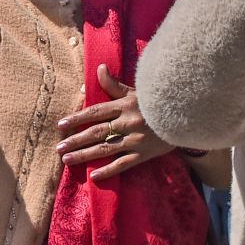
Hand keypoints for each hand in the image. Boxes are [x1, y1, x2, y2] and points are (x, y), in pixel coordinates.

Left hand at [55, 65, 174, 181]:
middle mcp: (127, 122)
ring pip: (105, 148)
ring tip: (67, 160)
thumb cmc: (158, 101)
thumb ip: (115, 84)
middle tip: (59, 148)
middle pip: (96, 132)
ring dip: (85, 155)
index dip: (77, 118)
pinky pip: (123, 163)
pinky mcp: (144, 153)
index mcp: (124, 105)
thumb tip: (100, 68)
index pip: (95, 112)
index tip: (61, 125)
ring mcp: (135, 139)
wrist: (186, 115)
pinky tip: (94, 175)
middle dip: (75, 140)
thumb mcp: (137, 90)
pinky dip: (109, 170)